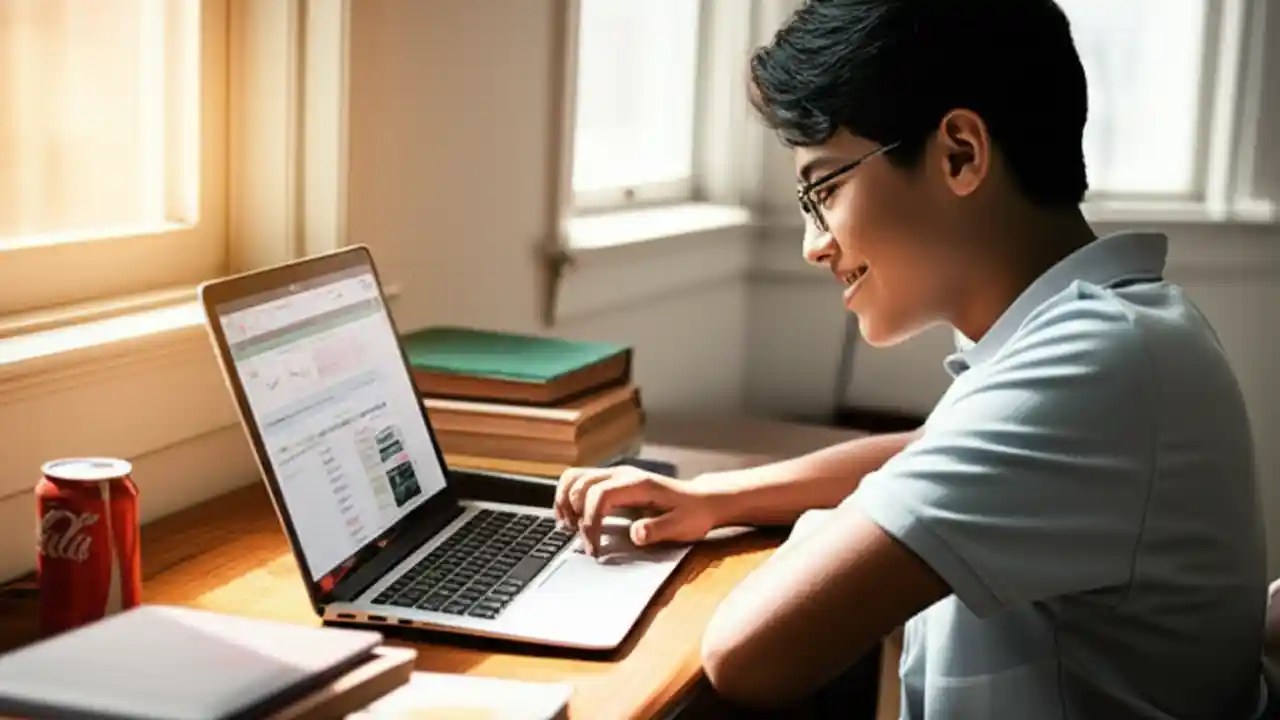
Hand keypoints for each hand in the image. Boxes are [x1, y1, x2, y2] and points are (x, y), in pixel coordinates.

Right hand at [553, 465, 717, 555]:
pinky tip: (571, 518)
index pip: (600, 494)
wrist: (701, 500)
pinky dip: (567, 497)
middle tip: (585, 543)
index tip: (595, 548)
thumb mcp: (682, 526)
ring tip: (570, 528)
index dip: (591, 521)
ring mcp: (615, 475)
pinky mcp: (610, 481)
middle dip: (575, 515)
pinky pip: (578, 480)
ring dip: (565, 502)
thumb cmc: (692, 514)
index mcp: (638, 484)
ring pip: (574, 477)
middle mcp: (622, 474)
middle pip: (581, 484)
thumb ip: (659, 529)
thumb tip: (636, 533)